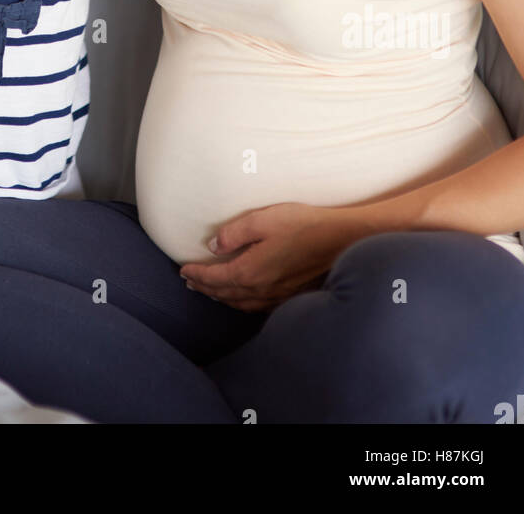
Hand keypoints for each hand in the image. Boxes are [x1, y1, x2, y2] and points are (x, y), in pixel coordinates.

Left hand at [179, 202, 365, 311]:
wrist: (341, 240)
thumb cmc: (302, 225)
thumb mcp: (263, 219)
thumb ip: (234, 232)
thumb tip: (213, 245)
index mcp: (250, 271)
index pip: (214, 277)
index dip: (196, 273)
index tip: (182, 270)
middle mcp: (260, 289)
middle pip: (223, 293)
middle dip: (203, 287)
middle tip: (188, 281)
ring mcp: (275, 296)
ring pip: (238, 302)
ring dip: (220, 296)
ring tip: (207, 289)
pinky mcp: (288, 295)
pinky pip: (255, 305)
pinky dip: (239, 302)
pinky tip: (240, 296)